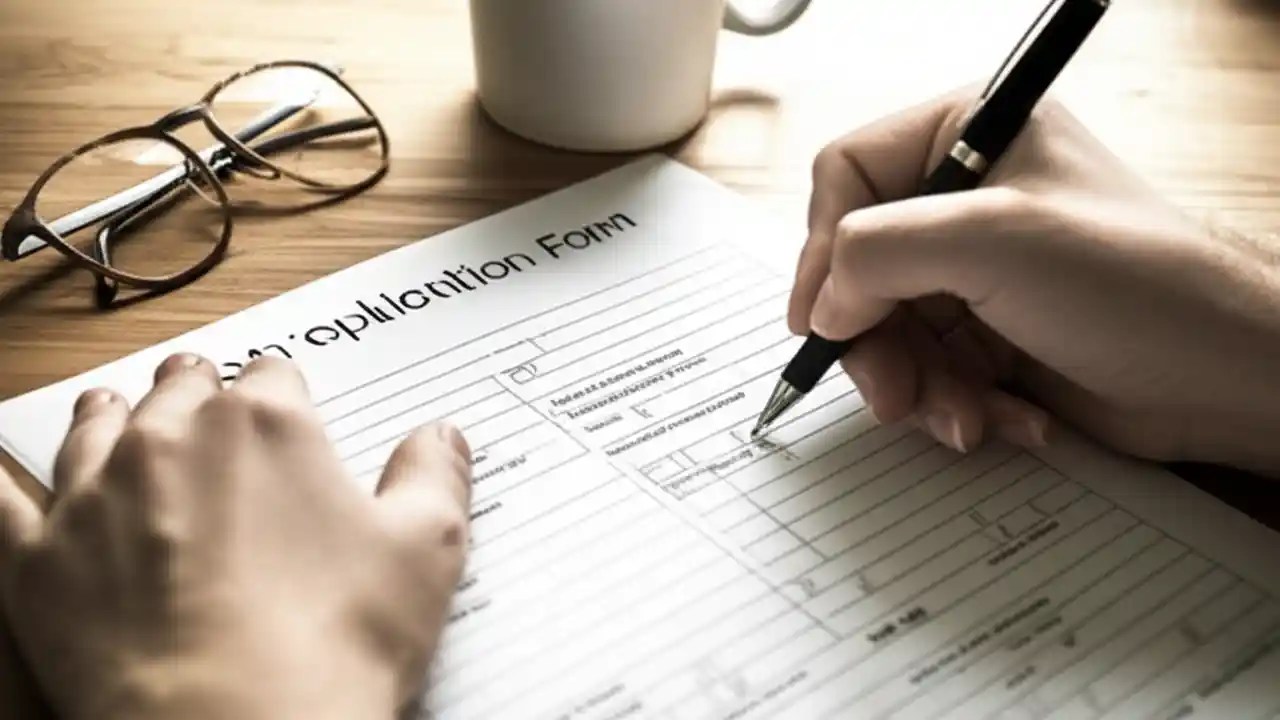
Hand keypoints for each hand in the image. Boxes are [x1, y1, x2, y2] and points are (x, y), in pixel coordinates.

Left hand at [0, 354, 472, 719]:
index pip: (276, 376)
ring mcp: (95, 494)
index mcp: (267, 424)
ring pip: (96, 425)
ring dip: (114, 416)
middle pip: (182, 387)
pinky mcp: (38, 560)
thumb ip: (435, 477)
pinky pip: (5, 501)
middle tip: (207, 408)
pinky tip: (15, 477)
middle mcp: (172, 439)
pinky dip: (12, 487)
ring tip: (119, 414)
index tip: (292, 415)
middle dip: (199, 393)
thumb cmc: (332, 643)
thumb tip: (442, 435)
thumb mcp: (425, 552)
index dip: (287, 393)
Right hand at [789, 88, 1279, 474]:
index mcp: (964, 136)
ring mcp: (976, 272)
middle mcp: (964, 201)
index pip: (846, 178)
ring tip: (966, 418)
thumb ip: (876, 251)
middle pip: (859, 270)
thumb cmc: (1134, 282)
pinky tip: (1007, 418)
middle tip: (894, 395)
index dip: (823, 251)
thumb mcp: (990, 240)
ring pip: (888, 333)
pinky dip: (954, 405)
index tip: (821, 321)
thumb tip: (823, 308)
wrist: (1224, 376)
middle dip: (878, 343)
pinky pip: (928, 372)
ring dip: (920, 387)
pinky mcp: (990, 336)